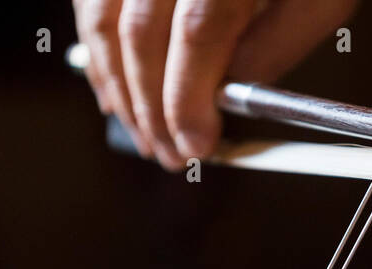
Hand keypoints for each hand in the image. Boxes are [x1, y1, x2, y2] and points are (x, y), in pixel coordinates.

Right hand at [73, 0, 357, 169]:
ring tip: (139, 128)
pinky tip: (115, 82)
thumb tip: (225, 104)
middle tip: (167, 152)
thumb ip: (273, 49)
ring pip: (102, 13)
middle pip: (139, 29)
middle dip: (149, 105)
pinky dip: (98, 42)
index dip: (189, 99)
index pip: (198, 32)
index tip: (196, 145)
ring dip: (116, 81)